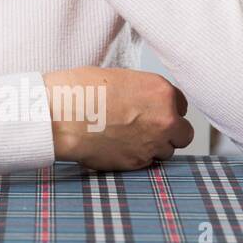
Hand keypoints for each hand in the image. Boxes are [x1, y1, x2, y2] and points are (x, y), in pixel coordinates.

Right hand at [44, 66, 194, 170]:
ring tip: (126, 138)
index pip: (181, 105)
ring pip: (166, 151)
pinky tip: (116, 146)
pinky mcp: (137, 163)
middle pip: (183, 133)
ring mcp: (152, 144)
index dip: (166, 109)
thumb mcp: (116, 78)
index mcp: (161, 91)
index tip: (154, 112)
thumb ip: (139, 92)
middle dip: (168, 132)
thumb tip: (143, 102)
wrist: (59, 116)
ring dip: (152, 147)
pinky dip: (135, 157)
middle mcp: (164, 119)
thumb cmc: (79, 91)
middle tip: (146, 129)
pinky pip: (146, 163)